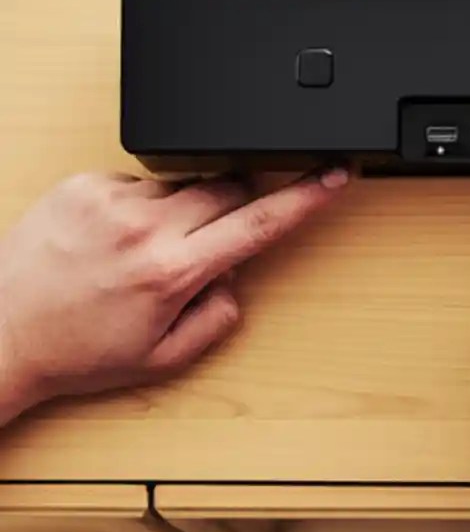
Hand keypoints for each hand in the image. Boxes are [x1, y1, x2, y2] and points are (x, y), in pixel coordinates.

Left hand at [0, 168, 347, 421]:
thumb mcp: (164, 357)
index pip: (258, 222)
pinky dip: (140, 206)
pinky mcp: (82, 184)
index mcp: (171, 271)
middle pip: (228, 189)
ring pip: (184, 186)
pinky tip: (113, 238)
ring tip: (143, 252)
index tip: (333, 174)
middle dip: (235, 210)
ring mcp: (110, 199)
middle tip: (209, 245)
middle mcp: (143, 227)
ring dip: (182, 212)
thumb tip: (235, 277)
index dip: (306, 196)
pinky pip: (140, 183)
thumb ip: (220, 317)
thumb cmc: (74, 350)